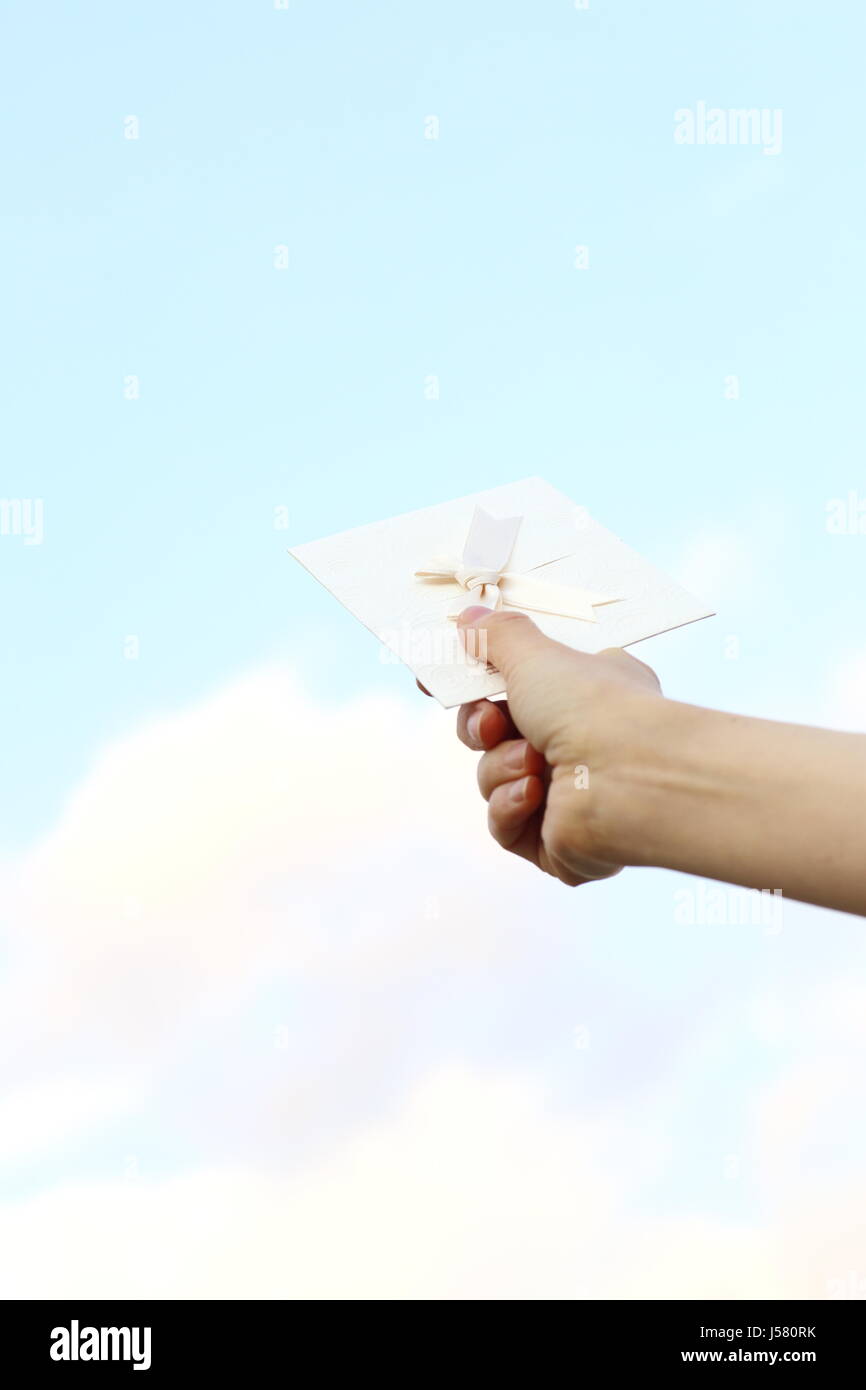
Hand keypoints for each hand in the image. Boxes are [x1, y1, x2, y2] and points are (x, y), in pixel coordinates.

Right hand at [454, 606, 662, 885]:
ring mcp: (568, 797)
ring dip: (503, 767)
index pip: (519, 689)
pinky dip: (511, 807)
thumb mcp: (536, 655)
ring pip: (493, 779)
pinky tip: (534, 795)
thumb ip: (496, 636)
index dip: (477, 686)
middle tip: (492, 722)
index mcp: (586, 696)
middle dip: (483, 726)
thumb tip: (469, 618)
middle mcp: (581, 745)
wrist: (630, 779)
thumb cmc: (596, 707)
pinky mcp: (554, 842)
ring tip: (534, 762)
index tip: (436, 681)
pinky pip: (504, 825)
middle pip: (495, 735)